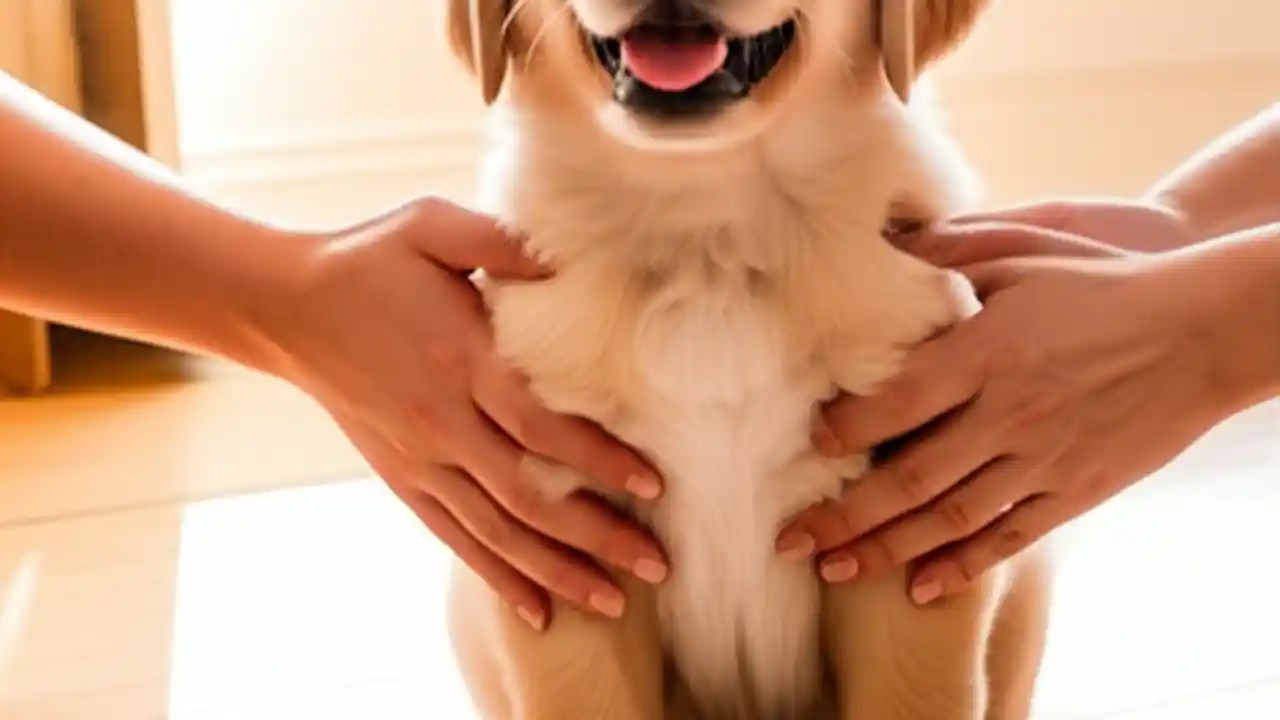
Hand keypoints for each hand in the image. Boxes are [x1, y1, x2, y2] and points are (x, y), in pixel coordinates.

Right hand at [261, 198, 666, 629]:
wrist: (289, 308)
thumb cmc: (370, 260)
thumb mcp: (432, 226)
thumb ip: (501, 241)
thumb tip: (570, 265)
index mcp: (459, 360)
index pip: (540, 425)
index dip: (598, 459)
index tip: (652, 485)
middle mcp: (442, 422)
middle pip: (528, 495)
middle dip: (597, 535)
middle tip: (656, 565)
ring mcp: (420, 459)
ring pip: (496, 531)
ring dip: (557, 570)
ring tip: (614, 602)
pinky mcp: (402, 479)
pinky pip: (455, 538)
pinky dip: (498, 576)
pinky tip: (538, 611)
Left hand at [778, 203, 1274, 604]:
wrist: (1203, 329)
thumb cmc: (1106, 284)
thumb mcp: (1026, 251)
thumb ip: (950, 255)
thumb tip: (881, 243)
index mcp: (988, 353)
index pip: (897, 402)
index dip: (845, 429)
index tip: (808, 444)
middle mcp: (1008, 414)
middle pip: (910, 476)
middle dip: (844, 514)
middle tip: (791, 540)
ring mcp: (1043, 459)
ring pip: (951, 517)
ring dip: (888, 548)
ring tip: (836, 570)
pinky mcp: (1075, 490)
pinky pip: (1011, 537)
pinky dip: (965, 566)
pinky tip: (921, 586)